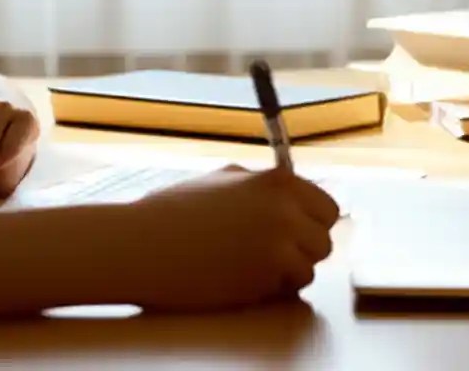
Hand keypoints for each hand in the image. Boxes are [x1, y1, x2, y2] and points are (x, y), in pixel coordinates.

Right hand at [123, 166, 337, 310]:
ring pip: (311, 265)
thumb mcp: (222, 181)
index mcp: (277, 181)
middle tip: (274, 252)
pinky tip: (243, 277)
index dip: (311, 221)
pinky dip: (273, 288)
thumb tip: (289, 192)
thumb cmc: (172, 212)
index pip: (327, 206)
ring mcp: (279, 244)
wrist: (142, 244)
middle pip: (325, 238)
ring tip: (252, 265)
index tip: (296, 230)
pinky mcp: (266, 276)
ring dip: (289, 270)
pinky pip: (291, 287)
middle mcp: (285, 209)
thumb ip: (260, 186)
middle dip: (304, 247)